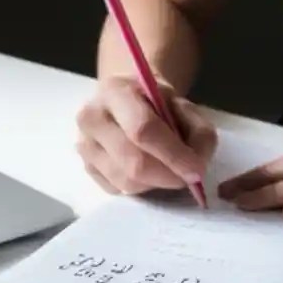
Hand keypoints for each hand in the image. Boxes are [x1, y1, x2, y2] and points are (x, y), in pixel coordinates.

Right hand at [76, 76, 217, 194]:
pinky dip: (142, 187)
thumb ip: (198, 132)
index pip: (142, 130)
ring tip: (167, 168)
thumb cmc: (156, 101)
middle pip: (133, 163)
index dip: (173, 155)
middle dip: (168, 176)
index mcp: (115, 92)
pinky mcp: (87, 168)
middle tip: (188, 177)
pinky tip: (149, 170)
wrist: (125, 98)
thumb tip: (196, 169)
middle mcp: (91, 119)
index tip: (197, 170)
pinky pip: (119, 190)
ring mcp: (84, 146)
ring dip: (156, 182)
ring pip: (126, 182)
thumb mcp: (183, 105)